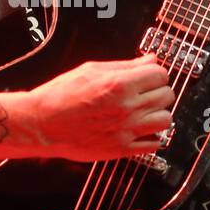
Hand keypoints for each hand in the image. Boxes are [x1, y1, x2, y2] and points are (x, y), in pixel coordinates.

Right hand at [30, 55, 174, 161]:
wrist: (42, 123)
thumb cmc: (60, 96)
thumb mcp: (91, 70)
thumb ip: (125, 66)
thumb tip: (149, 60)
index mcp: (119, 84)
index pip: (161, 74)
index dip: (156, 74)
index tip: (150, 78)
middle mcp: (126, 107)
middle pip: (167, 96)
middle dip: (159, 92)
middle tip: (146, 94)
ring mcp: (125, 129)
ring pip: (165, 120)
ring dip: (158, 114)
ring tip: (145, 112)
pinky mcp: (121, 148)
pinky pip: (153, 144)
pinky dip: (151, 137)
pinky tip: (140, 130)